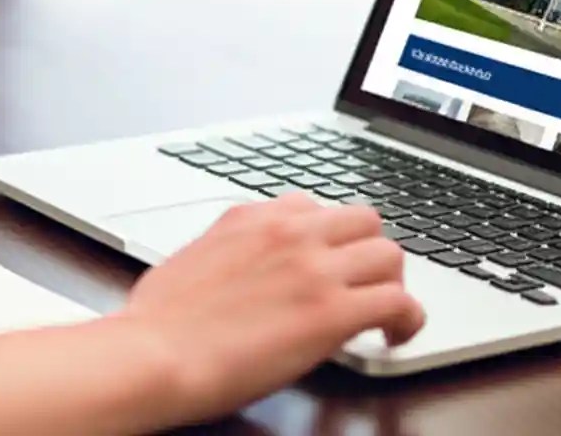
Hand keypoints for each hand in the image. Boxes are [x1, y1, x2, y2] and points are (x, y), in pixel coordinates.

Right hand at [119, 193, 424, 421]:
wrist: (154, 353)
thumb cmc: (156, 322)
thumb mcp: (191, 259)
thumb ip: (227, 252)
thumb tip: (235, 268)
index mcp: (252, 219)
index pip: (310, 207)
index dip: (325, 238)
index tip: (324, 261)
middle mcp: (289, 232)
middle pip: (363, 219)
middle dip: (367, 250)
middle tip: (362, 284)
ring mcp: (315, 269)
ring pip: (390, 254)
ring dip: (391, 283)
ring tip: (383, 313)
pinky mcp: (333, 312)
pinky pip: (399, 302)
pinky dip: (407, 320)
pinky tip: (394, 337)